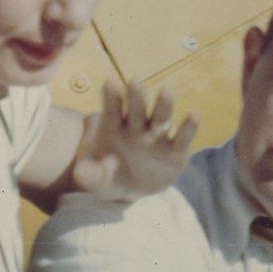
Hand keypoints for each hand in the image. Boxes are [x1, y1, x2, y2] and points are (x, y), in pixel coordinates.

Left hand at [68, 81, 199, 202]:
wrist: (131, 189)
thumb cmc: (109, 176)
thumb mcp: (96, 180)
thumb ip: (89, 175)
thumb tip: (79, 173)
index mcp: (114, 127)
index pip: (112, 108)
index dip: (111, 96)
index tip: (109, 83)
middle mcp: (137, 127)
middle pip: (137, 108)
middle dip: (136, 96)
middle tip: (135, 82)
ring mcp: (157, 137)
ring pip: (161, 117)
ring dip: (164, 104)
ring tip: (166, 91)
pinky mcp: (176, 151)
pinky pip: (183, 137)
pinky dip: (188, 127)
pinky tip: (193, 115)